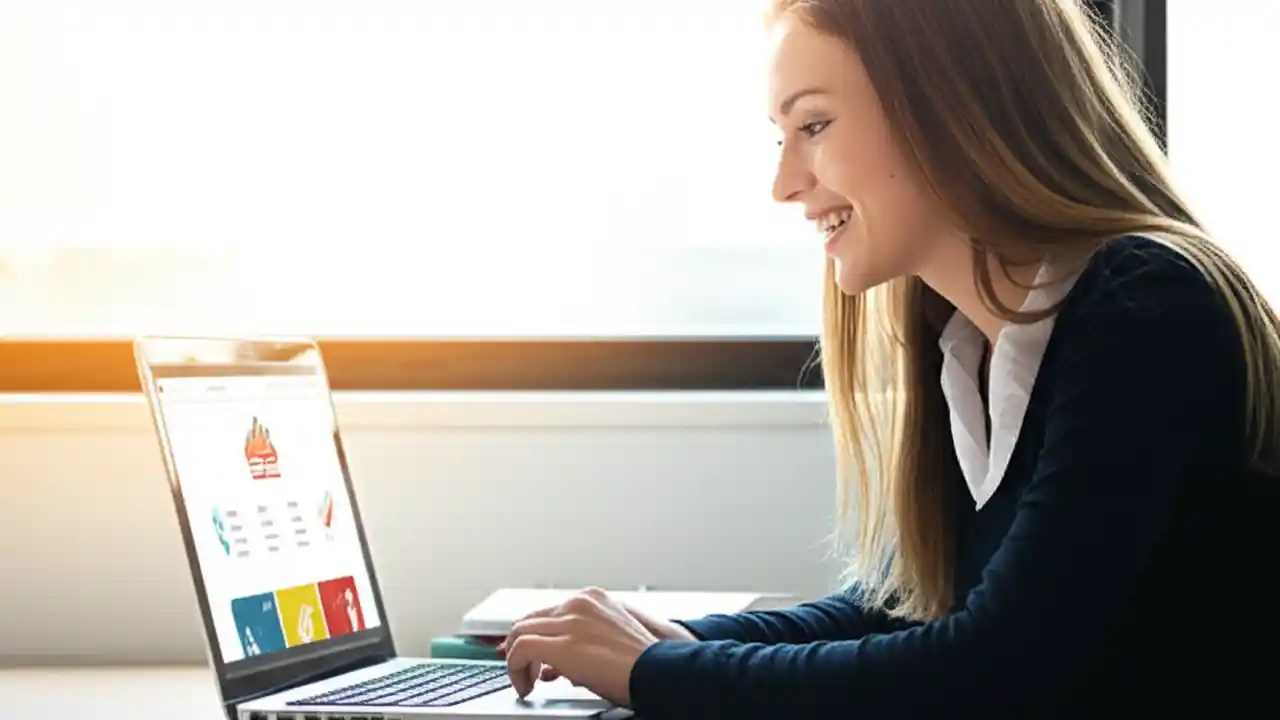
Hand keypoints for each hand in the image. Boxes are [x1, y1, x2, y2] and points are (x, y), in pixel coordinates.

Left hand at [531, 598, 696, 684]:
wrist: (657, 671)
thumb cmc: (642, 662)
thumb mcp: (608, 641)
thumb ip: (579, 644)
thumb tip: (553, 667)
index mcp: (592, 598)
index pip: (547, 612)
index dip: (533, 635)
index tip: (529, 655)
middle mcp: (577, 604)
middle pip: (529, 619)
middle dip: (520, 646)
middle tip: (524, 670)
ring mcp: (569, 622)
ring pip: (519, 633)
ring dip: (517, 660)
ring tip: (525, 681)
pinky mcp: (561, 645)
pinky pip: (520, 650)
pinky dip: (516, 669)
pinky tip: (526, 685)